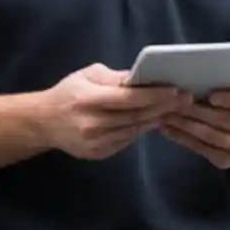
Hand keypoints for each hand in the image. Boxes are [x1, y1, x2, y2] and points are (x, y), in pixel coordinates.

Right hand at [39, 63, 191, 160]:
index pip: (128, 99)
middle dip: (163, 107)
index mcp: (88, 99)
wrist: (43, 122)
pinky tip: (154, 120)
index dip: (154, 94)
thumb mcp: (88, 75)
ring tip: (176, 109)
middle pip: (136, 116)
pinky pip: (126, 141)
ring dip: (157, 119)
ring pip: (135, 130)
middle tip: (186, 99)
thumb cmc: (68, 92)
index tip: (175, 89)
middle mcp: (92, 124)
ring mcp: (96, 142)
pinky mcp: (98, 154)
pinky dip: (142, 130)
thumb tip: (143, 77)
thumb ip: (115, 78)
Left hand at [160, 88, 229, 168]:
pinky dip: (183, 138)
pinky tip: (167, 129)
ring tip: (165, 113)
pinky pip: (203, 149)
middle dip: (195, 110)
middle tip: (172, 100)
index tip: (212, 95)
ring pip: (210, 135)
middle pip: (223, 120)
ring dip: (185, 124)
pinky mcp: (229, 162)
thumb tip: (199, 77)